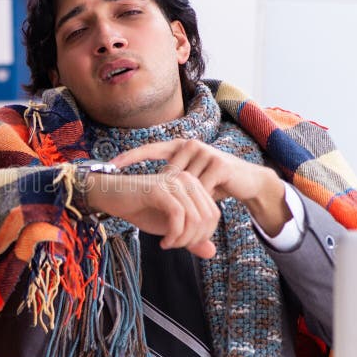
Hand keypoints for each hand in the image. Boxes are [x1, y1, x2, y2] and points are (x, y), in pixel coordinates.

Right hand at [84, 171, 219, 258]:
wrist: (111, 196)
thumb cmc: (141, 209)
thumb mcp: (170, 227)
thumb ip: (191, 238)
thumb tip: (212, 253)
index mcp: (193, 185)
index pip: (214, 214)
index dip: (204, 235)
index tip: (184, 243)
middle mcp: (186, 180)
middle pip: (207, 217)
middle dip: (194, 239)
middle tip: (176, 246)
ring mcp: (173, 182)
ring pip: (194, 218)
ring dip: (183, 239)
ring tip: (169, 244)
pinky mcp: (159, 189)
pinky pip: (178, 215)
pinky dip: (174, 234)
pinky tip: (163, 242)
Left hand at [109, 139, 290, 236]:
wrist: (247, 181)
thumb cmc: (214, 183)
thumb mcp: (189, 184)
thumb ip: (171, 185)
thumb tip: (143, 195)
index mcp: (177, 147)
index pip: (148, 150)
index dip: (130, 158)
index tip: (109, 166)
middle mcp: (188, 145)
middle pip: (168, 177)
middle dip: (169, 196)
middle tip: (169, 212)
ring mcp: (204, 152)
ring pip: (185, 186)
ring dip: (189, 201)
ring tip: (197, 206)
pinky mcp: (218, 163)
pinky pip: (201, 189)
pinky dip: (201, 200)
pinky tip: (209, 199)